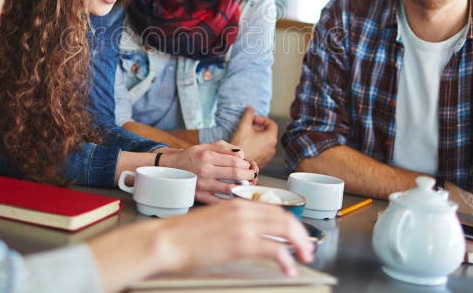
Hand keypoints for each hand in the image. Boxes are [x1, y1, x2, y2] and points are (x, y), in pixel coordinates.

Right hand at [150, 199, 314, 274]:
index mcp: (236, 204)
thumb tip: (247, 235)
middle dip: (300, 233)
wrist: (166, 240)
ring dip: (299, 244)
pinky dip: (287, 259)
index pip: (274, 209)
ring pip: (285, 229)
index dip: (290, 223)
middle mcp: (243, 210)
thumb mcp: (213, 222)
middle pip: (284, 217)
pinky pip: (275, 249)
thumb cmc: (183, 235)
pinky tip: (289, 268)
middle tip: (306, 248)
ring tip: (303, 257)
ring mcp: (243, 226)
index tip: (296, 235)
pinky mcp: (241, 243)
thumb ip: (233, 224)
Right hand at [162, 141, 255, 202]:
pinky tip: (238, 198)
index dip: (246, 164)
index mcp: (207, 156)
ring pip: (230, 188)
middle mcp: (204, 170)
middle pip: (235, 173)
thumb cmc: (191, 157)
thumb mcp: (205, 146)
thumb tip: (242, 155)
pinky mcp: (199, 196)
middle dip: (248, 175)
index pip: (234, 160)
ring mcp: (202, 185)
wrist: (170, 169)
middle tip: (253, 175)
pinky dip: (231, 201)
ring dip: (243, 187)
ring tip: (247, 186)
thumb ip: (224, 148)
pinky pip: (219, 202)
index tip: (248, 165)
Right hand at [230, 107, 277, 166]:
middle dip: (258, 128)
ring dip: (256, 137)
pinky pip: (261, 151)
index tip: (253, 120)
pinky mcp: (262, 162)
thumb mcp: (243, 126)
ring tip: (245, 137)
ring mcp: (268, 156)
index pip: (272, 123)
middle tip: (247, 128)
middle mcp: (272, 148)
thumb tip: (250, 109)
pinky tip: (246, 146)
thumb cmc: (241, 146)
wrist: (236, 163)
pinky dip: (256, 146)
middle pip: (268, 133)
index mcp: (271, 138)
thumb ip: (248, 115)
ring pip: (264, 142)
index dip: (262, 119)